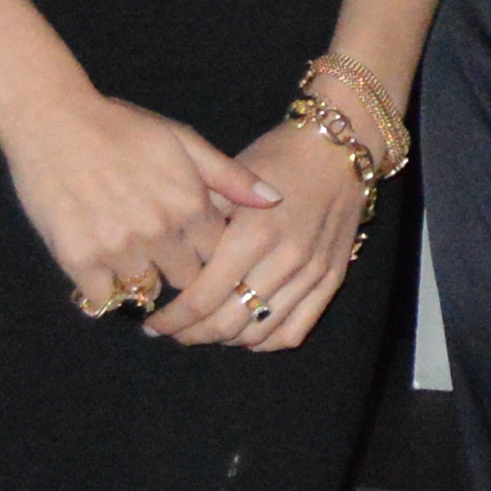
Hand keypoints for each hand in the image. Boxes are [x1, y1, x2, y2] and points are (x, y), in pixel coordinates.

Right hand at [0, 90, 272, 315]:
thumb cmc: (121, 127)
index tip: (203, 253)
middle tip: (167, 262)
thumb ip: (229, 176)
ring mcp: (119, 249)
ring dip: (143, 282)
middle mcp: (160, 233)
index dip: (214, 257)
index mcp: (189, 205)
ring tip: (133, 262)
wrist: (54, 121)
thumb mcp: (183, 140)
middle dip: (182, 275)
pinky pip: (103, 297)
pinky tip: (103, 270)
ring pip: (145, 291)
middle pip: (187, 282)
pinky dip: (105, 289)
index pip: (221, 257)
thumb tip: (276, 200)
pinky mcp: (79, 259)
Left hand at [141, 123, 374, 350]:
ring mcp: (311, 274)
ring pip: (259, 332)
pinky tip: (246, 332)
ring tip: (205, 331)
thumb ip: (199, 221)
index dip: (173, 320)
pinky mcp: (331, 279)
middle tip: (173, 332)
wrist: (337, 149)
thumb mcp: (228, 178)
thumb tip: (167, 263)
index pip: (203, 299)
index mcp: (253, 235)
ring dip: (225, 340)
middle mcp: (285, 261)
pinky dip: (265, 342)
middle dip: (193, 335)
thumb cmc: (276, 158)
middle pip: (228, 324)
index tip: (153, 324)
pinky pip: (294, 330)